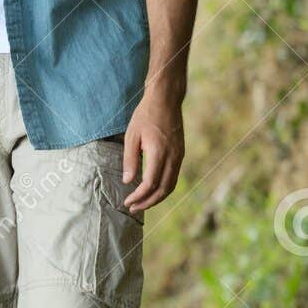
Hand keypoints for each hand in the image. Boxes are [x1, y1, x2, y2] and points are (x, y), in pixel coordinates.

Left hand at [122, 88, 184, 213]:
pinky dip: (163, 188)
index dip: (138, 196)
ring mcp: (179, 156)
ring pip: (171, 186)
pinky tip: (152, 190)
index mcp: (159, 152)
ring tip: (142, 203)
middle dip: (147, 202)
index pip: (150, 183)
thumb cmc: (145, 115)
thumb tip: (128, 181)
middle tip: (133, 208)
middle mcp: (172, 157)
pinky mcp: (181, 154)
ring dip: (157, 198)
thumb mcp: (131, 136)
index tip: (127, 201)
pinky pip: (174, 177)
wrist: (166, 100)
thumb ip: (130, 160)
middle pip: (162, 189)